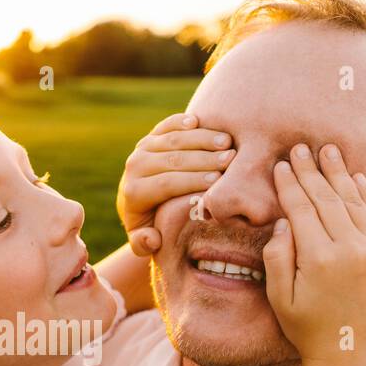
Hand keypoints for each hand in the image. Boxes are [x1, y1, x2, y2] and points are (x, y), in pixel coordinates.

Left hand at [117, 113, 234, 255]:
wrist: (136, 202)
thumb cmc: (150, 224)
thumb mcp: (143, 241)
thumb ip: (143, 244)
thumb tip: (152, 239)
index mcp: (134, 192)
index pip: (166, 183)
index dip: (192, 180)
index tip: (218, 180)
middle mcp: (135, 166)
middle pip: (173, 158)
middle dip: (204, 158)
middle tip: (230, 159)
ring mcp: (142, 148)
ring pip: (173, 139)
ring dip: (202, 138)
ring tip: (227, 142)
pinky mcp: (151, 135)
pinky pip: (168, 125)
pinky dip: (183, 121)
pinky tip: (201, 121)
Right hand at [260, 143, 365, 365]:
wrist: (350, 354)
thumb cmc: (307, 329)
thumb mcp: (280, 299)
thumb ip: (278, 258)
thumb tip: (284, 222)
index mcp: (319, 259)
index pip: (302, 209)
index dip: (290, 184)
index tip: (281, 166)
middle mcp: (350, 249)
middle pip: (327, 199)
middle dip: (312, 171)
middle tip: (301, 148)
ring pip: (354, 202)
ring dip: (340, 174)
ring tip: (328, 152)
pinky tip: (356, 178)